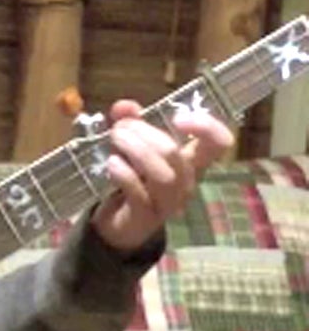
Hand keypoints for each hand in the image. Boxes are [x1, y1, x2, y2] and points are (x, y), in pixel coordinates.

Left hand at [92, 99, 235, 251]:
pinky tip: (111, 163)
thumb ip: (131, 123)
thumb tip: (123, 106)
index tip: (179, 117)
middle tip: (119, 128)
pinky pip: (140, 193)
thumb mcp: (133, 148)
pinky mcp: (146, 216)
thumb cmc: (134, 180)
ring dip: (136, 151)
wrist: (119, 224)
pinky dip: (124, 174)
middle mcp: (186, 182)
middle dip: (144, 133)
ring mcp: (168, 202)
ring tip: (114, 140)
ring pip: (162, 175)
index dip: (206, 126)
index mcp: (191, 161)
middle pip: (176, 153)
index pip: (219, 143)